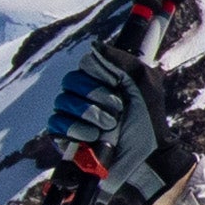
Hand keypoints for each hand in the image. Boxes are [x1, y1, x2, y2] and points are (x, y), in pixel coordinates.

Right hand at [42, 40, 190, 204]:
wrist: (147, 159)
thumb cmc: (149, 122)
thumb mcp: (145, 85)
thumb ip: (122, 61)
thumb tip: (94, 46)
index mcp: (104, 81)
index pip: (85, 65)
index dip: (99, 74)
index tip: (118, 86)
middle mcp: (86, 97)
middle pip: (71, 81)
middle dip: (95, 95)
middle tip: (118, 109)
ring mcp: (74, 118)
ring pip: (62, 102)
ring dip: (89, 114)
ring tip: (110, 126)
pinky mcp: (65, 139)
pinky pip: (55, 124)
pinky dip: (75, 129)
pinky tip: (94, 136)